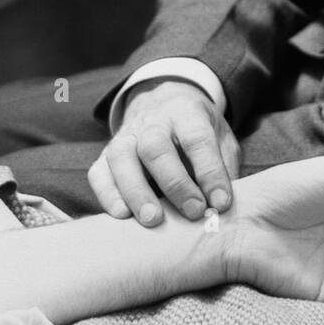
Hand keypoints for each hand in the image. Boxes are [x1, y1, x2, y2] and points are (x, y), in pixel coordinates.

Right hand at [88, 79, 240, 224]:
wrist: (164, 104)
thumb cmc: (197, 131)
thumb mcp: (220, 137)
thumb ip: (224, 166)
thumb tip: (224, 206)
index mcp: (186, 112)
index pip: (197, 139)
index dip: (210, 172)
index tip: (221, 202)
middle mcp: (152, 121)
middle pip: (155, 147)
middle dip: (175, 183)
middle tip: (194, 212)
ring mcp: (125, 136)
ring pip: (122, 157)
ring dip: (137, 191)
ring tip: (152, 220)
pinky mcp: (106, 155)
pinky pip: (99, 173)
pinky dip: (108, 195)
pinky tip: (122, 215)